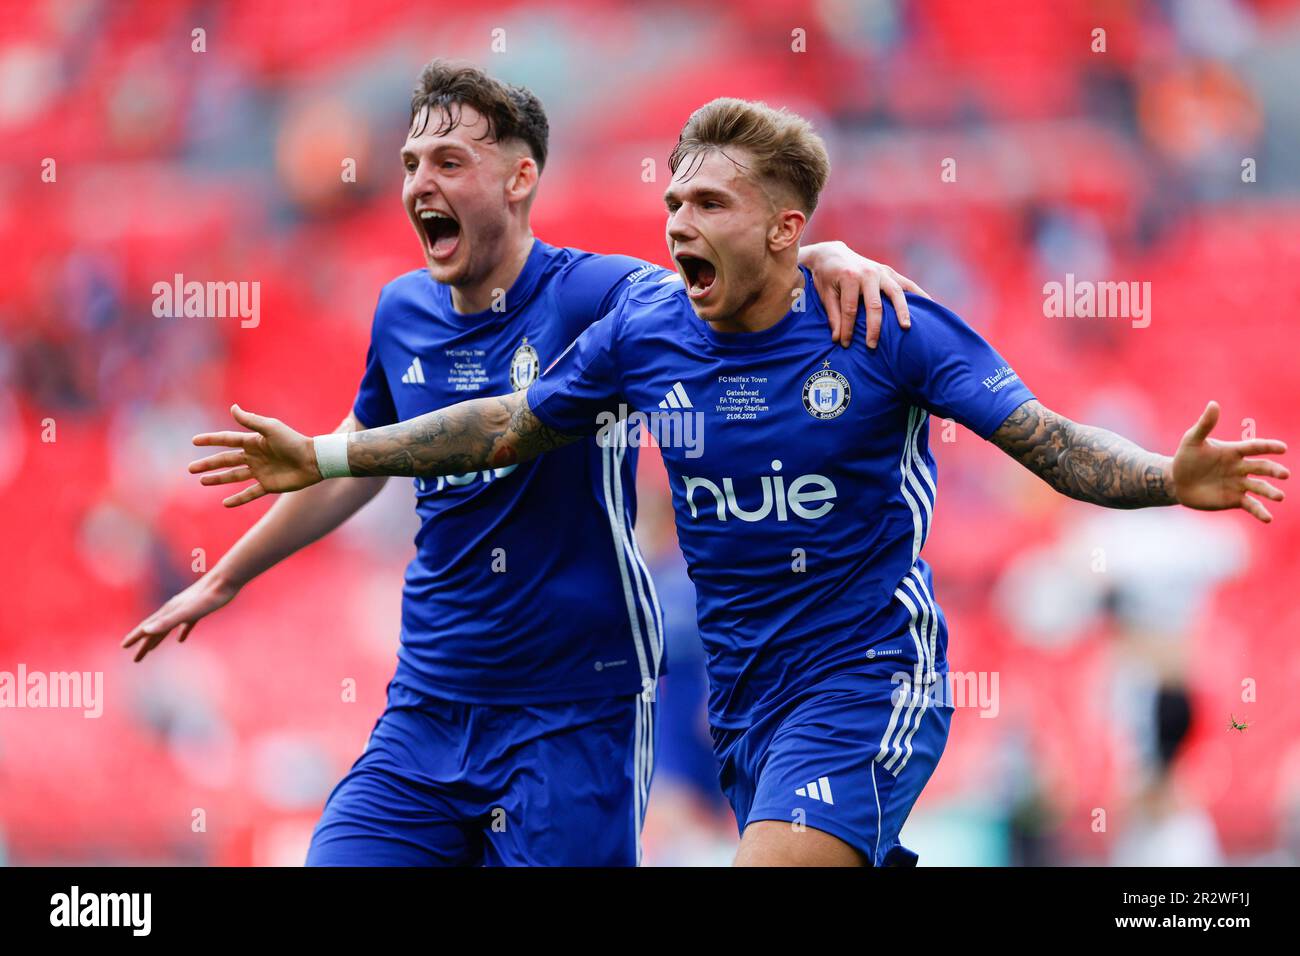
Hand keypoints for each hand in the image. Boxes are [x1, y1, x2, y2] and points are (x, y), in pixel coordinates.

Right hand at [121, 574, 239, 662]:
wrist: (226, 580)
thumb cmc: (209, 597)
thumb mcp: (187, 613)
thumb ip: (167, 621)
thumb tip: (146, 630)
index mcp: (169, 611)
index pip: (147, 627)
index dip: (135, 638)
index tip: (123, 646)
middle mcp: (174, 609)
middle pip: (155, 630)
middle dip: (144, 644)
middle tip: (136, 659)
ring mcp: (186, 609)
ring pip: (168, 627)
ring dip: (158, 638)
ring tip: (151, 648)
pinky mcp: (200, 609)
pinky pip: (185, 624)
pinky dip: (181, 632)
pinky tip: (181, 638)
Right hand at [189, 404, 321, 506]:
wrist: (313, 460)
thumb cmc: (293, 441)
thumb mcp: (270, 428)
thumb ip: (251, 421)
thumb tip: (232, 408)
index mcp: (254, 442)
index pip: (227, 440)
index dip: (211, 440)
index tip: (194, 441)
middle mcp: (255, 456)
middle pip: (226, 460)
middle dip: (209, 464)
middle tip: (191, 469)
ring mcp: (261, 471)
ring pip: (234, 476)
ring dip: (218, 479)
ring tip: (202, 481)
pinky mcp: (269, 485)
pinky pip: (250, 493)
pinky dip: (238, 498)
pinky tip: (225, 502)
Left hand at [802, 241, 929, 348]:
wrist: (833, 254)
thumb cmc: (827, 277)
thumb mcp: (825, 294)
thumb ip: (833, 315)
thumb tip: (838, 338)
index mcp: (849, 277)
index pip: (850, 309)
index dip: (848, 329)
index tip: (845, 344)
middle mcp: (868, 273)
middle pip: (875, 304)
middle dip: (874, 327)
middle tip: (872, 346)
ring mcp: (881, 271)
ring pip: (895, 293)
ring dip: (902, 311)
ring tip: (906, 327)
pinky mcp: (889, 272)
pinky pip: (907, 284)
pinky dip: (919, 294)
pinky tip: (929, 306)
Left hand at [1171, 401, 1287, 522]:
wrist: (1177, 481)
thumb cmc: (1185, 458)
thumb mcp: (1192, 440)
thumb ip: (1204, 424)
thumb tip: (1213, 404)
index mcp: (1233, 451)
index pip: (1255, 447)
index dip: (1268, 447)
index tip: (1282, 448)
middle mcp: (1240, 468)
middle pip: (1262, 468)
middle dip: (1274, 471)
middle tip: (1284, 474)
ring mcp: (1239, 484)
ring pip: (1260, 488)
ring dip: (1270, 492)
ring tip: (1279, 496)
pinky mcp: (1234, 499)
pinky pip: (1250, 505)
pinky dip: (1260, 511)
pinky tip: (1268, 518)